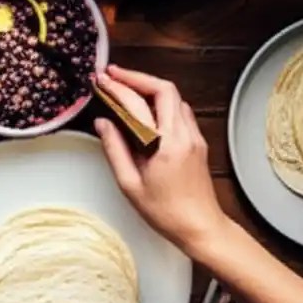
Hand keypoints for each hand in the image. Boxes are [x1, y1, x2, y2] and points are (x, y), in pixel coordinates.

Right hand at [95, 65, 229, 251]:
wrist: (201, 227)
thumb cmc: (165, 212)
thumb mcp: (130, 184)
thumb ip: (114, 149)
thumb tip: (102, 122)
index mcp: (165, 145)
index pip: (139, 104)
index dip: (118, 88)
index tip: (101, 80)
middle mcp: (184, 135)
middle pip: (165, 89)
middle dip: (137, 77)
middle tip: (113, 75)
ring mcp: (194, 137)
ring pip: (175, 97)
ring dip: (150, 87)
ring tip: (126, 87)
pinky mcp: (198, 142)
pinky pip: (181, 110)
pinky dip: (162, 101)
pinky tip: (146, 108)